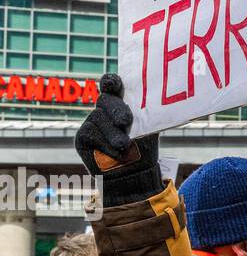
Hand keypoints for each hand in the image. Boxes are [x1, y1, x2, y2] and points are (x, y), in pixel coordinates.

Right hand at [74, 74, 162, 205]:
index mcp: (123, 101)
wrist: (134, 174)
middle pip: (105, 100)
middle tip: (125, 122)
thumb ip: (146, 113)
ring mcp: (92, 121)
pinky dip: (106, 145)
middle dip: (116, 110)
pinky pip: (91, 134)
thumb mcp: (149, 127)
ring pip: (98, 118)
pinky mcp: (82, 136)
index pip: (114, 85)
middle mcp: (106, 109)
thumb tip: (156, 101)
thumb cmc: (144, 147)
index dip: (111, 81)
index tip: (112, 83)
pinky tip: (116, 153)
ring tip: (125, 145)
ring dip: (113, 134)